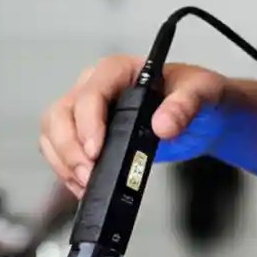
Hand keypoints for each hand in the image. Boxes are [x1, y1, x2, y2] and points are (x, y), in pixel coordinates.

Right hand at [39, 55, 231, 196]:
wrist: (202, 116)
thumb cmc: (198, 95)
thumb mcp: (202, 91)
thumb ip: (185, 104)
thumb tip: (162, 124)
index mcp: (119, 70)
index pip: (90, 93)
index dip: (88, 123)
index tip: (96, 151)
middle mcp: (95, 88)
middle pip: (61, 114)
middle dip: (69, 148)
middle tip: (88, 175)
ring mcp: (87, 112)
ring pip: (53, 133)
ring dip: (63, 162)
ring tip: (85, 184)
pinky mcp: (87, 135)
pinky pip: (60, 151)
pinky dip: (67, 171)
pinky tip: (84, 186)